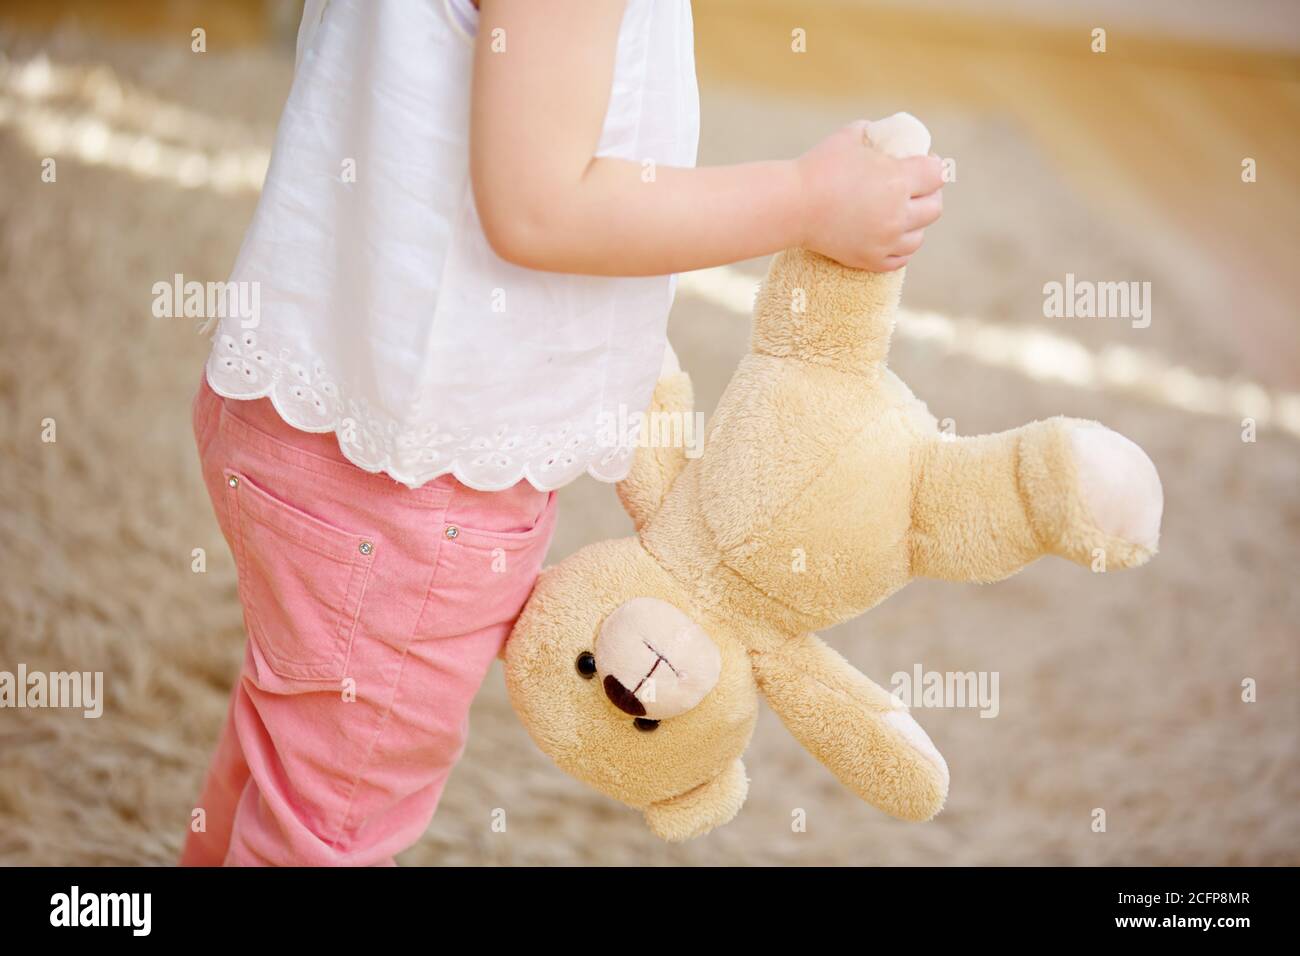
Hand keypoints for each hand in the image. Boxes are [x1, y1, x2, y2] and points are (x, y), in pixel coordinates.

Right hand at [795, 121, 943, 271]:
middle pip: (934, 208)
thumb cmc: (819, 167)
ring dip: (915, 224)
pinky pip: (900, 259)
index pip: (937, 175)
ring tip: (903, 215)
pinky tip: (892, 237)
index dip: (934, 166)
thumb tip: (888, 134)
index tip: (925, 163)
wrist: (792, 206)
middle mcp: (897, 214)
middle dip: (930, 195)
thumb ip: (875, 132)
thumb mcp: (851, 135)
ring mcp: (885, 241)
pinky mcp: (870, 260)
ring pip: (919, 237)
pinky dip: (900, 248)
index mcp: (897, 180)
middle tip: (918, 189)